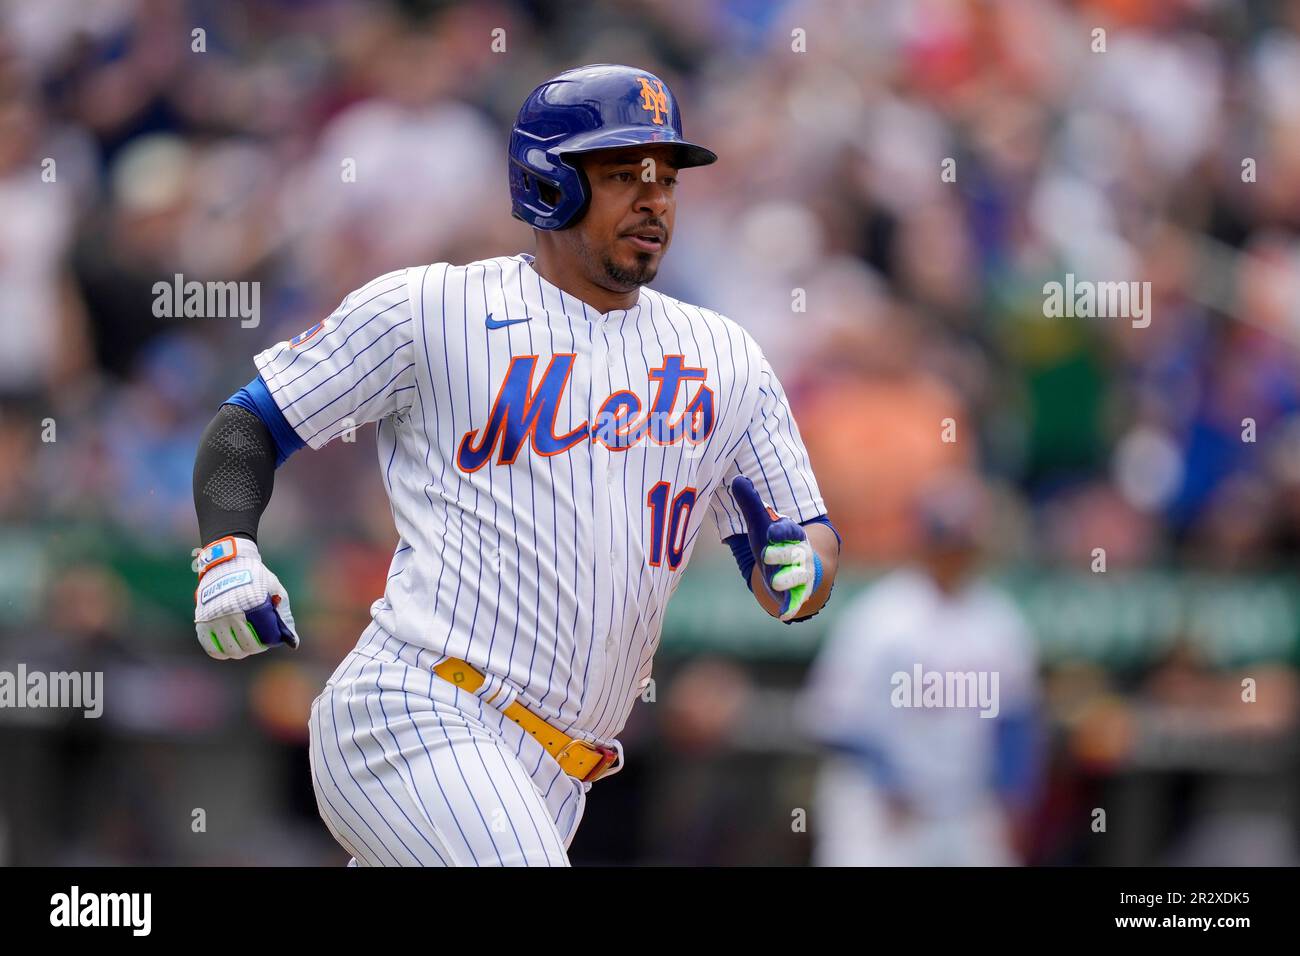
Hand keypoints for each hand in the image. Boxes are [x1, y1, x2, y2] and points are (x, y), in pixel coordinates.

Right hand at [192, 536, 298, 659]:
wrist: (226, 562)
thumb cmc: (255, 576)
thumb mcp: (275, 589)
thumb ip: (284, 616)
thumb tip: (294, 643)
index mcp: (254, 603)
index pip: (266, 636)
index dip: (271, 640)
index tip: (271, 638)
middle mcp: (233, 612)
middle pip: (248, 646)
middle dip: (257, 647)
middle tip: (258, 642)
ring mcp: (215, 617)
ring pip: (231, 650)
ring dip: (241, 651)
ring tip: (244, 645)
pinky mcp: (202, 620)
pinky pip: (211, 648)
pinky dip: (221, 653)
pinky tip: (229, 648)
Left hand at [730, 475, 821, 621]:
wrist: (794, 566)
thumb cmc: (774, 542)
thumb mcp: (761, 525)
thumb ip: (751, 504)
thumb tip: (738, 479)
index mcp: (791, 535)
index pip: (789, 531)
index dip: (781, 531)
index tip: (772, 530)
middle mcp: (798, 555)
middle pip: (792, 554)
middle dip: (781, 554)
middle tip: (767, 554)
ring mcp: (798, 575)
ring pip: (796, 576)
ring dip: (787, 579)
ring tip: (775, 581)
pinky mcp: (796, 593)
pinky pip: (795, 600)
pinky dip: (791, 607)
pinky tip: (784, 615)